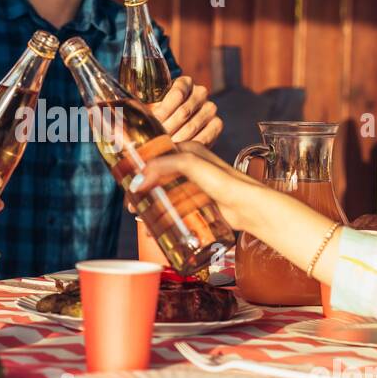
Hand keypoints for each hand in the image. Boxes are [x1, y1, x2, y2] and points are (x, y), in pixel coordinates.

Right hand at [130, 142, 260, 230]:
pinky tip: (156, 227)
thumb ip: (165, 165)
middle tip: (132, 204)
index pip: (157, 155)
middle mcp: (190, 166)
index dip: (141, 167)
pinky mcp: (198, 203)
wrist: (248, 208)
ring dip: (151, 206)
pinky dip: (163, 216)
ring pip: (165, 194)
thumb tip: (140, 178)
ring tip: (142, 218)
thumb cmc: (226, 182)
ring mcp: (194, 186)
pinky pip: (176, 208)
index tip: (128, 181)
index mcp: (188, 150)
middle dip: (143, 191)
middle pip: (158, 177)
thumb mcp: (191, 164)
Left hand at [149, 76, 222, 145]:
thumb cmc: (161, 116)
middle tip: (156, 140)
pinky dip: (190, 145)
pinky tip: (179, 150)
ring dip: (176, 138)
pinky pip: (205, 136)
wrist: (178, 129)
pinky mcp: (217, 124)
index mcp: (184, 83)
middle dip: (168, 128)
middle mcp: (200, 92)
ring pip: (192, 126)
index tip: (153, 122)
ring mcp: (210, 108)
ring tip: (164, 147)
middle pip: (184, 111)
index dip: (163, 110)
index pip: (177, 93)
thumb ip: (145, 107)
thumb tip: (131, 109)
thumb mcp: (152, 107)